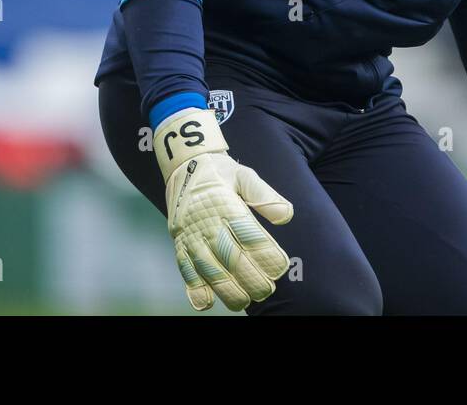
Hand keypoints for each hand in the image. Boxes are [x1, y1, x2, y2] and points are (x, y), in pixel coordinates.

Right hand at [154, 107, 293, 310]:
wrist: (184, 164)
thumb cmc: (221, 173)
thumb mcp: (245, 175)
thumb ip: (265, 195)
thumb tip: (287, 215)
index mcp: (225, 204)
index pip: (248, 233)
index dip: (264, 253)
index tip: (281, 267)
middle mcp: (207, 223)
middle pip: (230, 256)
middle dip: (250, 277)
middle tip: (267, 290)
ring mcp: (191, 236)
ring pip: (208, 268)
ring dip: (226, 288)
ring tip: (244, 302)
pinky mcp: (179, 244)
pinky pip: (185, 270)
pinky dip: (194, 288)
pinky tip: (206, 303)